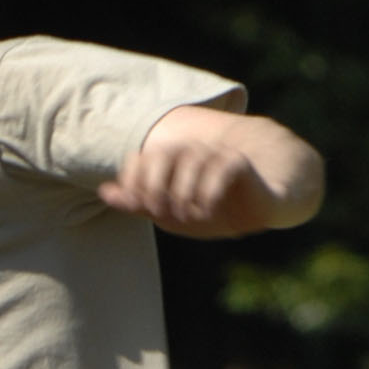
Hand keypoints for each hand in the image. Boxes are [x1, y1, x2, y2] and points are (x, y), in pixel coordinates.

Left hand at [99, 129, 280, 238]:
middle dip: (157, 187)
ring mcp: (216, 154)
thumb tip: (104, 192)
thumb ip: (139, 204)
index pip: (140, 160)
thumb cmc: (216, 208)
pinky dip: (209, 194)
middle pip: (163, 155)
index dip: (134, 183)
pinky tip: (210, 211)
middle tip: (165, 213)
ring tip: (191, 215)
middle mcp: (191, 153)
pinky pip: (218, 171)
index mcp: (171, 162)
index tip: (140, 206)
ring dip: (185, 194)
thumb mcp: (172, 214)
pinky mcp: (238, 163)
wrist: (264, 205)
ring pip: (191, 162)